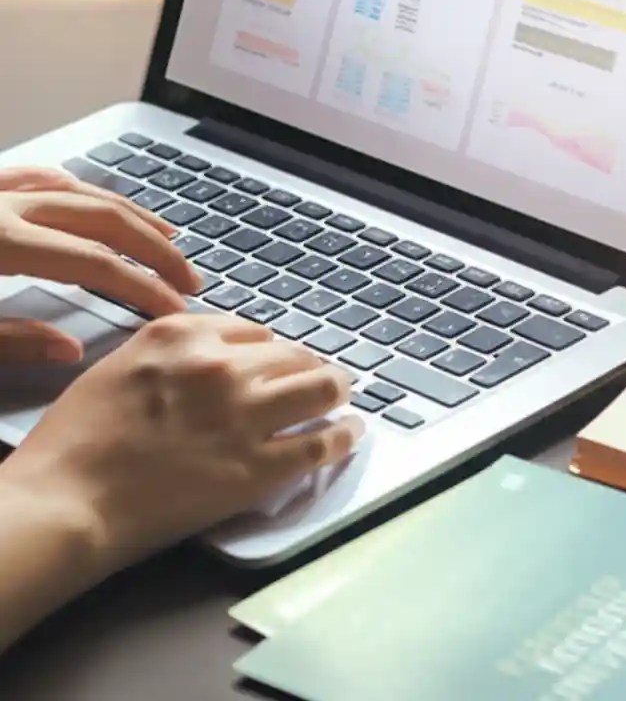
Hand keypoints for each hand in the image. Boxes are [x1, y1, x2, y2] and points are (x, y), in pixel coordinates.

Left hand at [0, 167, 200, 362]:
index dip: (143, 286)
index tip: (174, 309)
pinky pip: (38, 176)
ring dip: (129, 214)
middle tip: (188, 278)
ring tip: (166, 236)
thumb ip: (9, 341)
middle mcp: (1, 206)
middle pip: (103, 219)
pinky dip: (78, 188)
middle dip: (155, 249)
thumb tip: (68, 349)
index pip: (94, 263)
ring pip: (78, 190)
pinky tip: (94, 197)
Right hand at [0, 313, 363, 575]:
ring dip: (337, 390)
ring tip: (344, 398)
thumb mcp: (120, 367)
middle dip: (307, 366)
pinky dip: (344, 436)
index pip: (253, 331)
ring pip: (322, 388)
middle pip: (293, 355)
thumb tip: (215, 354)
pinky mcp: (259, 467)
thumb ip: (172, 354)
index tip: (277, 360)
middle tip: (318, 378)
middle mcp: (221, 367)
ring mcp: (245, 416)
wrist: (68, 500)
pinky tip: (352, 432)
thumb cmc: (78, 441)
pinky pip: (322, 443)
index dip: (270, 349)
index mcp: (182, 336)